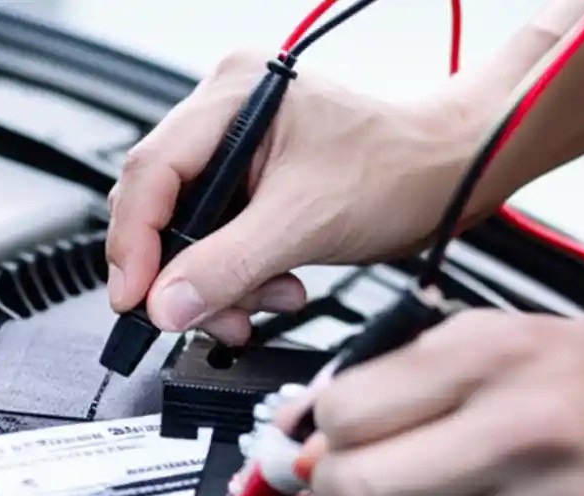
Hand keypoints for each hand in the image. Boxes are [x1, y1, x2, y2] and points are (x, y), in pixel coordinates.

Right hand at [106, 50, 490, 344]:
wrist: (449, 177)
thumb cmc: (401, 168)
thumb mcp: (306, 222)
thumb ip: (227, 267)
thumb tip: (165, 305)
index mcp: (233, 95)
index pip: (150, 172)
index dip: (134, 243)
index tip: (134, 299)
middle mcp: (223, 114)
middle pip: (159, 205)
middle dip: (182, 271)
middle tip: (199, 313)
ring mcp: (233, 149)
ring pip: (184, 232)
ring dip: (215, 282)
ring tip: (262, 299)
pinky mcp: (246, 184)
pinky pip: (213, 240)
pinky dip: (234, 277)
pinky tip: (271, 284)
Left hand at [283, 310, 583, 495]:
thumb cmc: (582, 378)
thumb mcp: (488, 339)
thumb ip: (387, 375)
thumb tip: (302, 428)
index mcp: (494, 361)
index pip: (345, 415)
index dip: (322, 428)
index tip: (331, 433)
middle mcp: (523, 437)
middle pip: (355, 493)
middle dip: (330, 489)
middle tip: (346, 479)